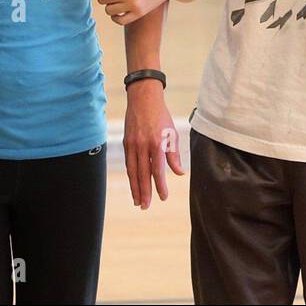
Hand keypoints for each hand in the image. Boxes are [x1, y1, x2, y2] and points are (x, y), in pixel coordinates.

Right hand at [123, 79, 182, 208]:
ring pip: (133, 171)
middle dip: (144, 191)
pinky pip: (129, 163)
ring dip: (135, 188)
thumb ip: (174, 155)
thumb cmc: (161, 117)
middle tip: (146, 206)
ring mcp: (132, 144)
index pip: (158, 169)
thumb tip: (179, 173)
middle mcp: (143, 145)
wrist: (143, 99)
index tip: (163, 197)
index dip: (160, 185)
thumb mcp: (172, 133)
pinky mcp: (126, 143)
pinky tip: (133, 186)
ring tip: (138, 201)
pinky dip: (131, 176)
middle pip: (143, 173)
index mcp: (157, 143)